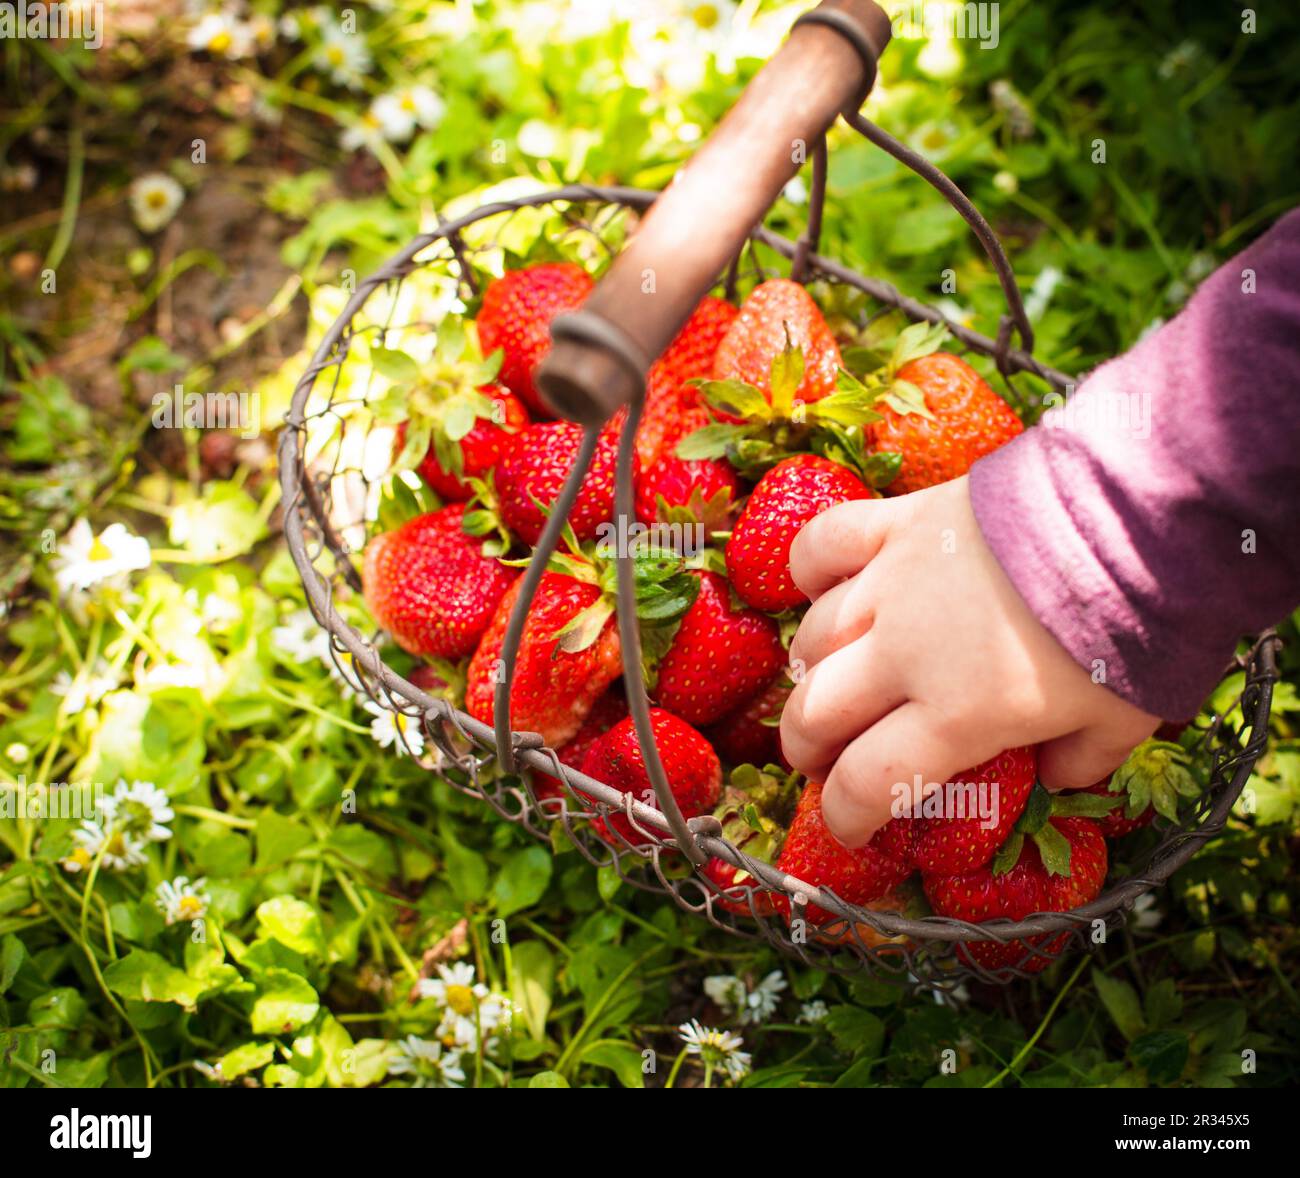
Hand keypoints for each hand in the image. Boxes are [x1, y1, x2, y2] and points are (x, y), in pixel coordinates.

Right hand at [779, 475, 1159, 846]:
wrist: (1131, 514)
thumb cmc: (1134, 626)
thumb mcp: (1122, 720)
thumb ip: (1082, 760)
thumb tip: (1056, 778)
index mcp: (955, 716)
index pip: (867, 782)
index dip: (843, 814)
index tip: (847, 827)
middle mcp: (904, 656)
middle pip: (816, 714)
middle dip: (807, 749)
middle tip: (821, 758)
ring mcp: (891, 585)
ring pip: (811, 640)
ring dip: (808, 674)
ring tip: (825, 681)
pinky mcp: (897, 524)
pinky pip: (822, 545)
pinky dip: (808, 572)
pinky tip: (820, 589)